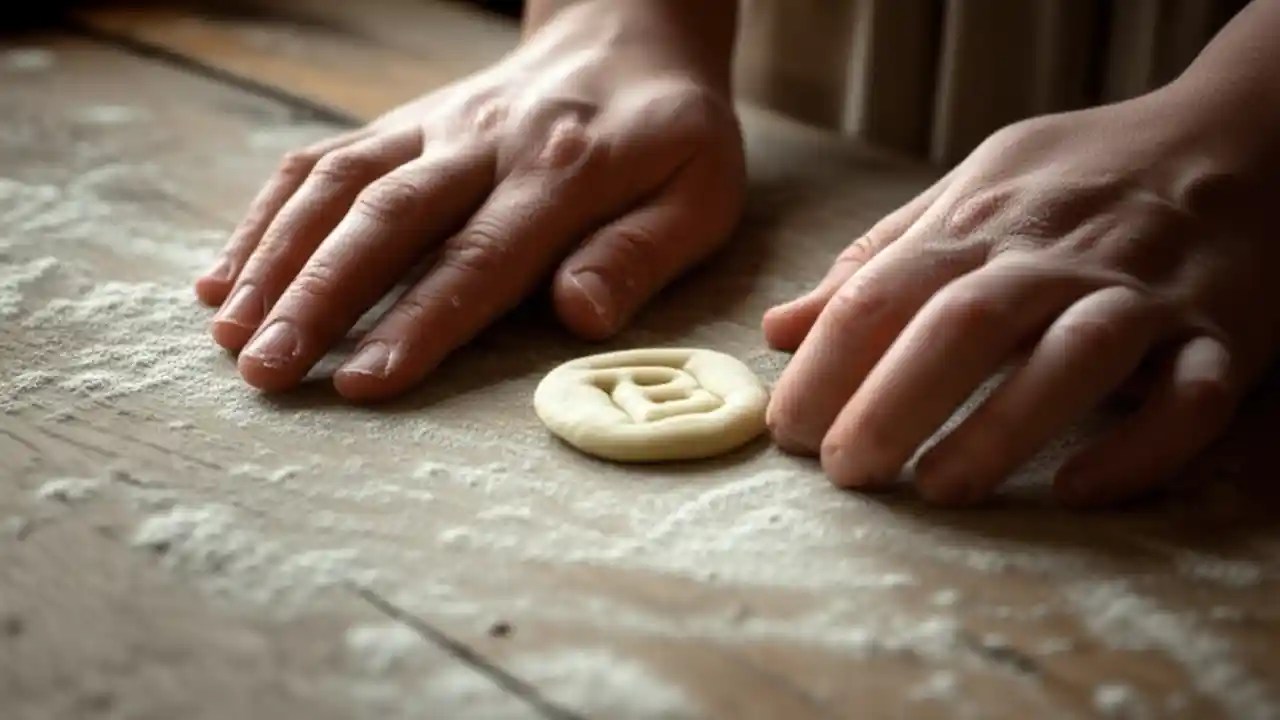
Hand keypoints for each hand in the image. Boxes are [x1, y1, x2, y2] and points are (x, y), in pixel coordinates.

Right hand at [194, 1, 744, 399]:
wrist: (627, 38)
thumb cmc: (671, 138)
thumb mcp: (698, 195)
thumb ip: (641, 253)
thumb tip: (578, 316)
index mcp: (566, 172)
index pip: (481, 256)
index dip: (419, 321)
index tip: (362, 383)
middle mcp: (485, 144)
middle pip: (388, 219)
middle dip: (319, 298)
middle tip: (265, 373)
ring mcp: (434, 126)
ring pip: (338, 185)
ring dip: (277, 258)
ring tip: (231, 334)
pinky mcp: (404, 122)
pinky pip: (323, 159)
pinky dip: (267, 216)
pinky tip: (225, 274)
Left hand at [763, 89, 1279, 507]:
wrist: (1239, 133)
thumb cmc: (1079, 178)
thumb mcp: (970, 192)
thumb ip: (879, 260)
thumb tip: (780, 328)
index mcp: (985, 221)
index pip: (885, 290)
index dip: (827, 363)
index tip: (788, 429)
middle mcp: (1060, 254)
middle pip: (966, 325)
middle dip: (894, 401)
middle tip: (845, 472)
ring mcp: (1145, 292)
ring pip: (1074, 358)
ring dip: (1001, 427)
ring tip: (938, 489)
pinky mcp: (1223, 334)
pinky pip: (1189, 398)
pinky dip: (1135, 449)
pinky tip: (1073, 489)